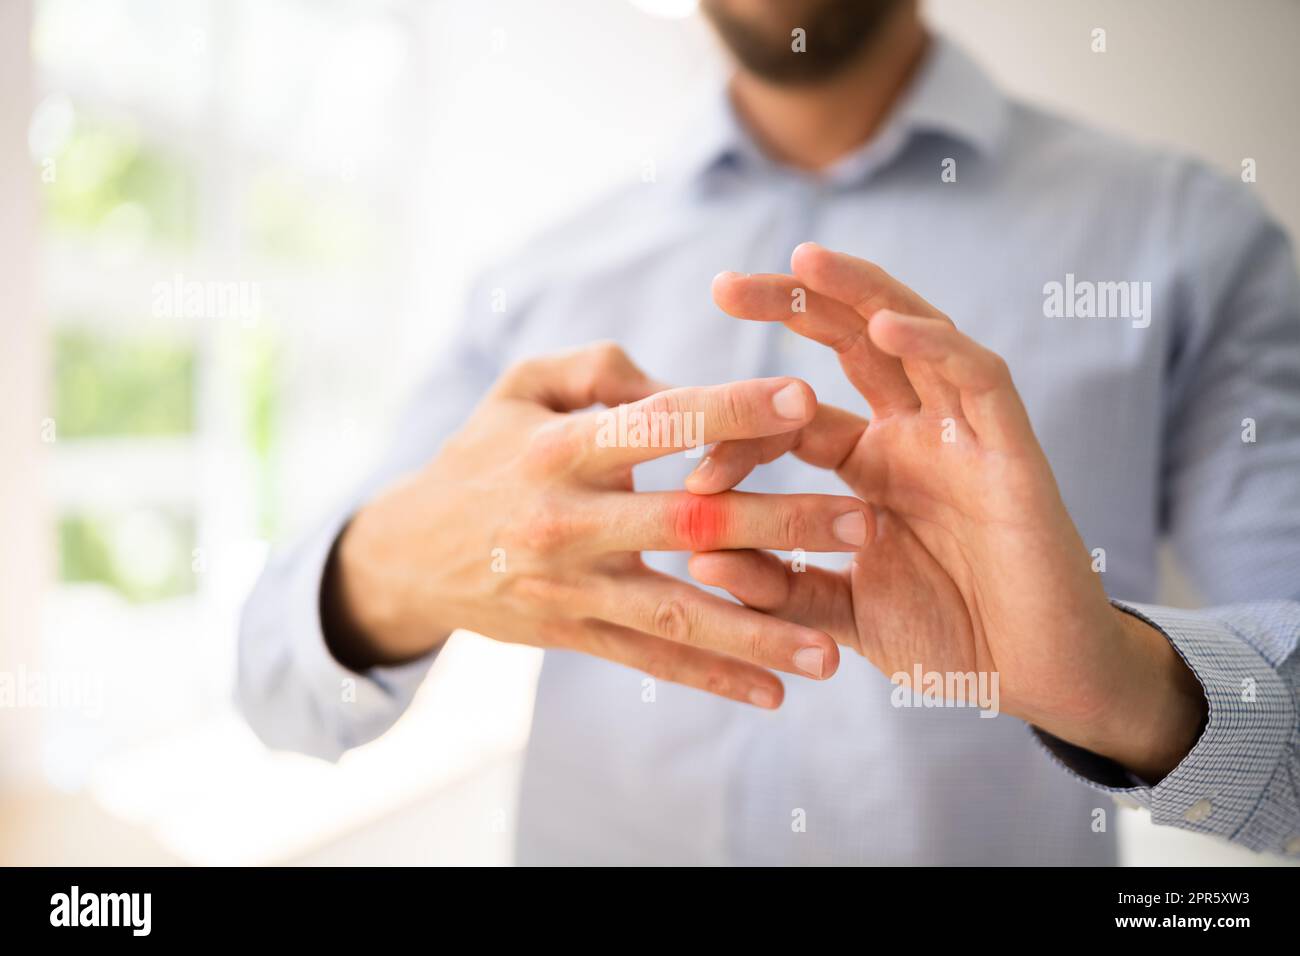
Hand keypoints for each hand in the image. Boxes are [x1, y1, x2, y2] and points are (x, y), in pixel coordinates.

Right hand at [325, 341, 870, 707]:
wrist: (411, 553)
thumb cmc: (481, 455)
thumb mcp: (520, 388)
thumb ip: (600, 368)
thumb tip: (678, 382)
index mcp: (557, 449)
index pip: (654, 425)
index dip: (728, 412)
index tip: (801, 399)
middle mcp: (565, 522)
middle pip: (686, 522)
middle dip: (778, 523)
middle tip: (860, 523)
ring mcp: (570, 588)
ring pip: (676, 614)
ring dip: (757, 633)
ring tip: (831, 655)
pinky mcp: (573, 633)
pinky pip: (649, 661)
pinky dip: (712, 680)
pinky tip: (774, 695)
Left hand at [686, 244, 1205, 776]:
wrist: (1034, 683)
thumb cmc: (948, 639)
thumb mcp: (841, 612)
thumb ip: (778, 586)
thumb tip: (698, 559)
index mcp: (873, 465)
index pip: (796, 418)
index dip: (743, 432)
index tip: (695, 476)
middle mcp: (916, 435)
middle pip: (853, 343)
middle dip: (795, 304)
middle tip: (725, 284)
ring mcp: (966, 437)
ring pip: (917, 337)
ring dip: (863, 295)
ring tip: (806, 261)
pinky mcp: (1015, 454)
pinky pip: (980, 382)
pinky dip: (938, 349)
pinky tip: (888, 327)